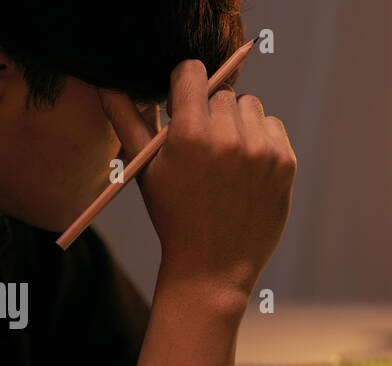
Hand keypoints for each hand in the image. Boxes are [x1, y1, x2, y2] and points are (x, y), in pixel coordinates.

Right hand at [98, 60, 295, 299]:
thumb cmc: (173, 217)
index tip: (181, 107)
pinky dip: (261, 139)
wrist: (213, 269)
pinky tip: (246, 167)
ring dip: (237, 123)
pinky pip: (273, 127)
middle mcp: (229, 137)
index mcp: (190, 133)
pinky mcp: (285, 164)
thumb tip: (105, 82)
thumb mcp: (144, 170)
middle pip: (221, 91)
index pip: (192, 71)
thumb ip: (126, 119)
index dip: (183, 86)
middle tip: (202, 146)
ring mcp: (262, 151)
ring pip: (250, 106)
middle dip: (209, 111)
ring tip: (225, 157)